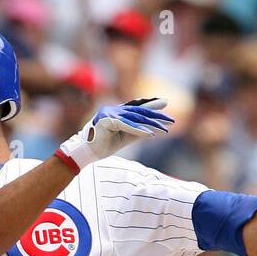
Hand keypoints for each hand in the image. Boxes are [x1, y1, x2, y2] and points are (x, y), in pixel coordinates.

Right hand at [57, 98, 173, 171]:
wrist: (85, 152)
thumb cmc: (103, 145)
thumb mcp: (124, 138)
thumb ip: (137, 132)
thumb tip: (152, 130)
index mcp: (117, 112)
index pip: (137, 108)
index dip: (151, 105)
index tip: (164, 103)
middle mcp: (114, 110)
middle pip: (139, 112)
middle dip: (156, 114)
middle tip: (171, 118)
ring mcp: (110, 114)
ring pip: (135, 118)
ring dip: (151, 124)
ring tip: (164, 129)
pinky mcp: (107, 121)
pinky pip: (126, 126)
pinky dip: (139, 130)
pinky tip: (150, 135)